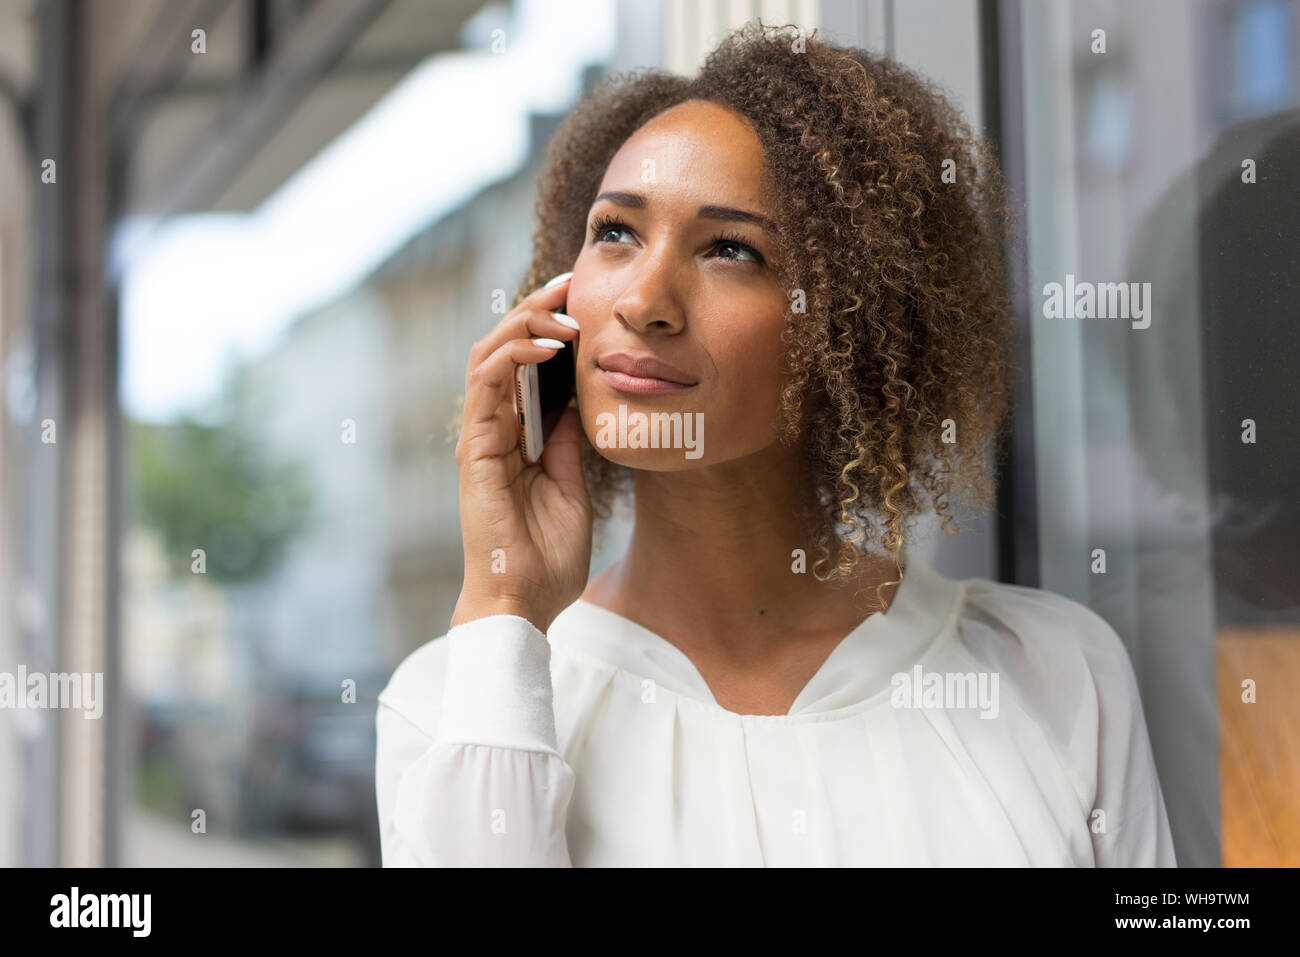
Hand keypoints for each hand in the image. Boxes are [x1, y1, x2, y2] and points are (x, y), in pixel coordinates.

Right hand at [451, 273, 591, 632]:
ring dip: (526, 324)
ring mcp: (479, 437)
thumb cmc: (548, 556)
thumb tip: (579, 399)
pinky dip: (513, 356)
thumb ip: (567, 441)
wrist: (525, 600)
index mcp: (513, 437)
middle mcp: (491, 430)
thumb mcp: (571, 485)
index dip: (546, 327)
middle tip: (572, 285)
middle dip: (536, 310)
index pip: (523, 365)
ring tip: (565, 312)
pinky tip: (548, 346)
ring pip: (489, 355)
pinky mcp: (474, 449)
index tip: (582, 301)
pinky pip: (485, 385)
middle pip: (503, 349)